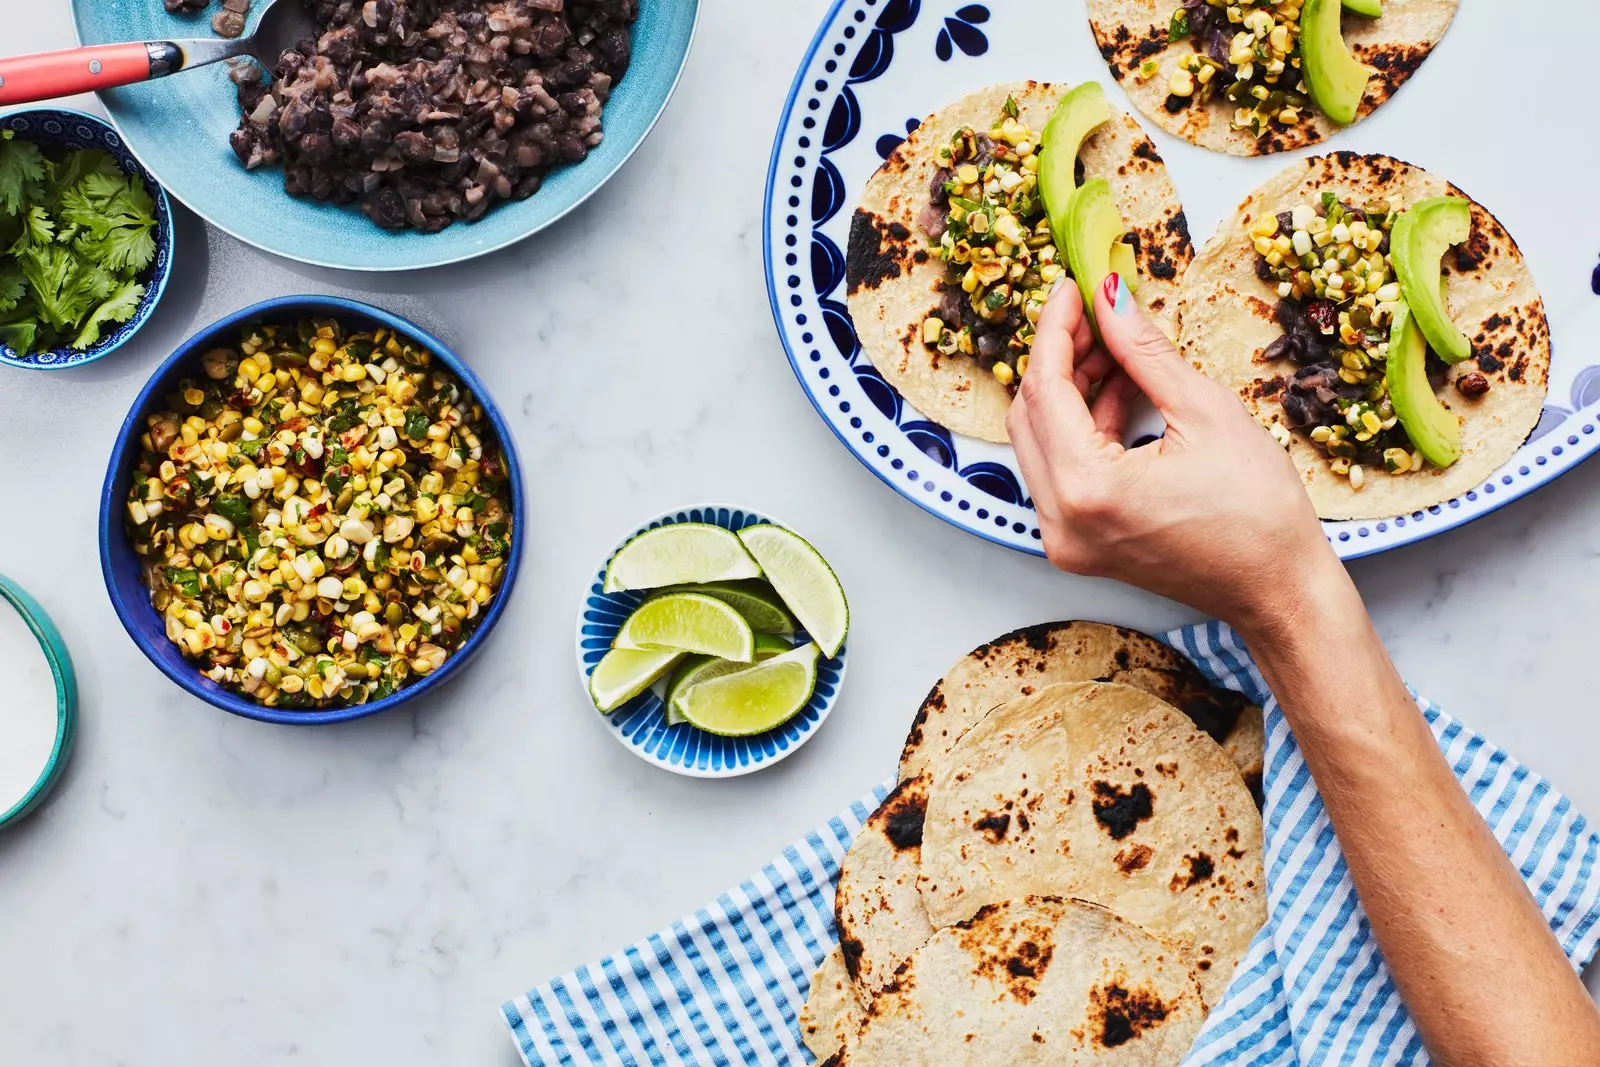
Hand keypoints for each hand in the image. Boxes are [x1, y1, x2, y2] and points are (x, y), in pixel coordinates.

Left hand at [1006, 273, 1338, 631]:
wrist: (1278, 589)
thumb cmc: (1259, 513)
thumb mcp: (1205, 412)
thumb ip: (1144, 352)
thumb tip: (1110, 298)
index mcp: (1087, 489)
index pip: (1045, 388)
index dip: (1056, 328)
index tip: (1071, 286)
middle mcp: (1061, 520)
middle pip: (1031, 414)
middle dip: (1058, 356)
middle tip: (1092, 311)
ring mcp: (1064, 538)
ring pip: (1040, 441)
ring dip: (1068, 389)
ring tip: (1110, 344)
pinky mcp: (1077, 542)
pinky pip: (1060, 470)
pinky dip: (1080, 426)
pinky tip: (1114, 388)